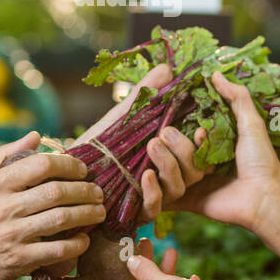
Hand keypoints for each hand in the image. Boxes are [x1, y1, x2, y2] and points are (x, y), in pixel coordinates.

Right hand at [0, 131, 104, 279]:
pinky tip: (84, 239)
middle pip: (57, 192)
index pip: (41, 165)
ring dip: (87, 214)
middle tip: (98, 192)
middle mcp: (4, 207)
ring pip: (62, 219)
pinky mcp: (19, 261)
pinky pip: (57, 251)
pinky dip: (76, 244)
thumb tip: (37, 135)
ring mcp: (12, 235)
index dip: (68, 164)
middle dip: (85, 190)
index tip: (82, 169)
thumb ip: (6, 156)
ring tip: (99, 211)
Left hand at [74, 63, 210, 224]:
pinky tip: (145, 176)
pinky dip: (153, 192)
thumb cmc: (103, 142)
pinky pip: (155, 208)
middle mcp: (170, 177)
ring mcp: (156, 196)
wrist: (72, 167)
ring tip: (152, 145)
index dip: (207, 144)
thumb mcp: (125, 114)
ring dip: (169, 166)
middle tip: (165, 132)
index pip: (201, 152)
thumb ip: (147, 93)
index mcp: (174, 155)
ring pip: (179, 188)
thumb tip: (167, 68)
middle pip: (195, 171)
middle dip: (185, 150)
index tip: (202, 129)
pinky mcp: (138, 212)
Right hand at [168, 70, 279, 232]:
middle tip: (171, 139)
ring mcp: (188, 183)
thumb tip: (214, 72)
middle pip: (170, 148)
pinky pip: (161, 195)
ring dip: (169, 162)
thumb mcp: (251, 124)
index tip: (196, 129)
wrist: (263, 198)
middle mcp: (195, 162)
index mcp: (209, 144)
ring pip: (165, 168)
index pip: (183, 128)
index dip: (182, 126)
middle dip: (174, 144)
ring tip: (170, 157)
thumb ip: (236, 97)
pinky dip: (153, 187)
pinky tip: (152, 173)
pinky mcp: (184, 202)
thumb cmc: (261, 161)